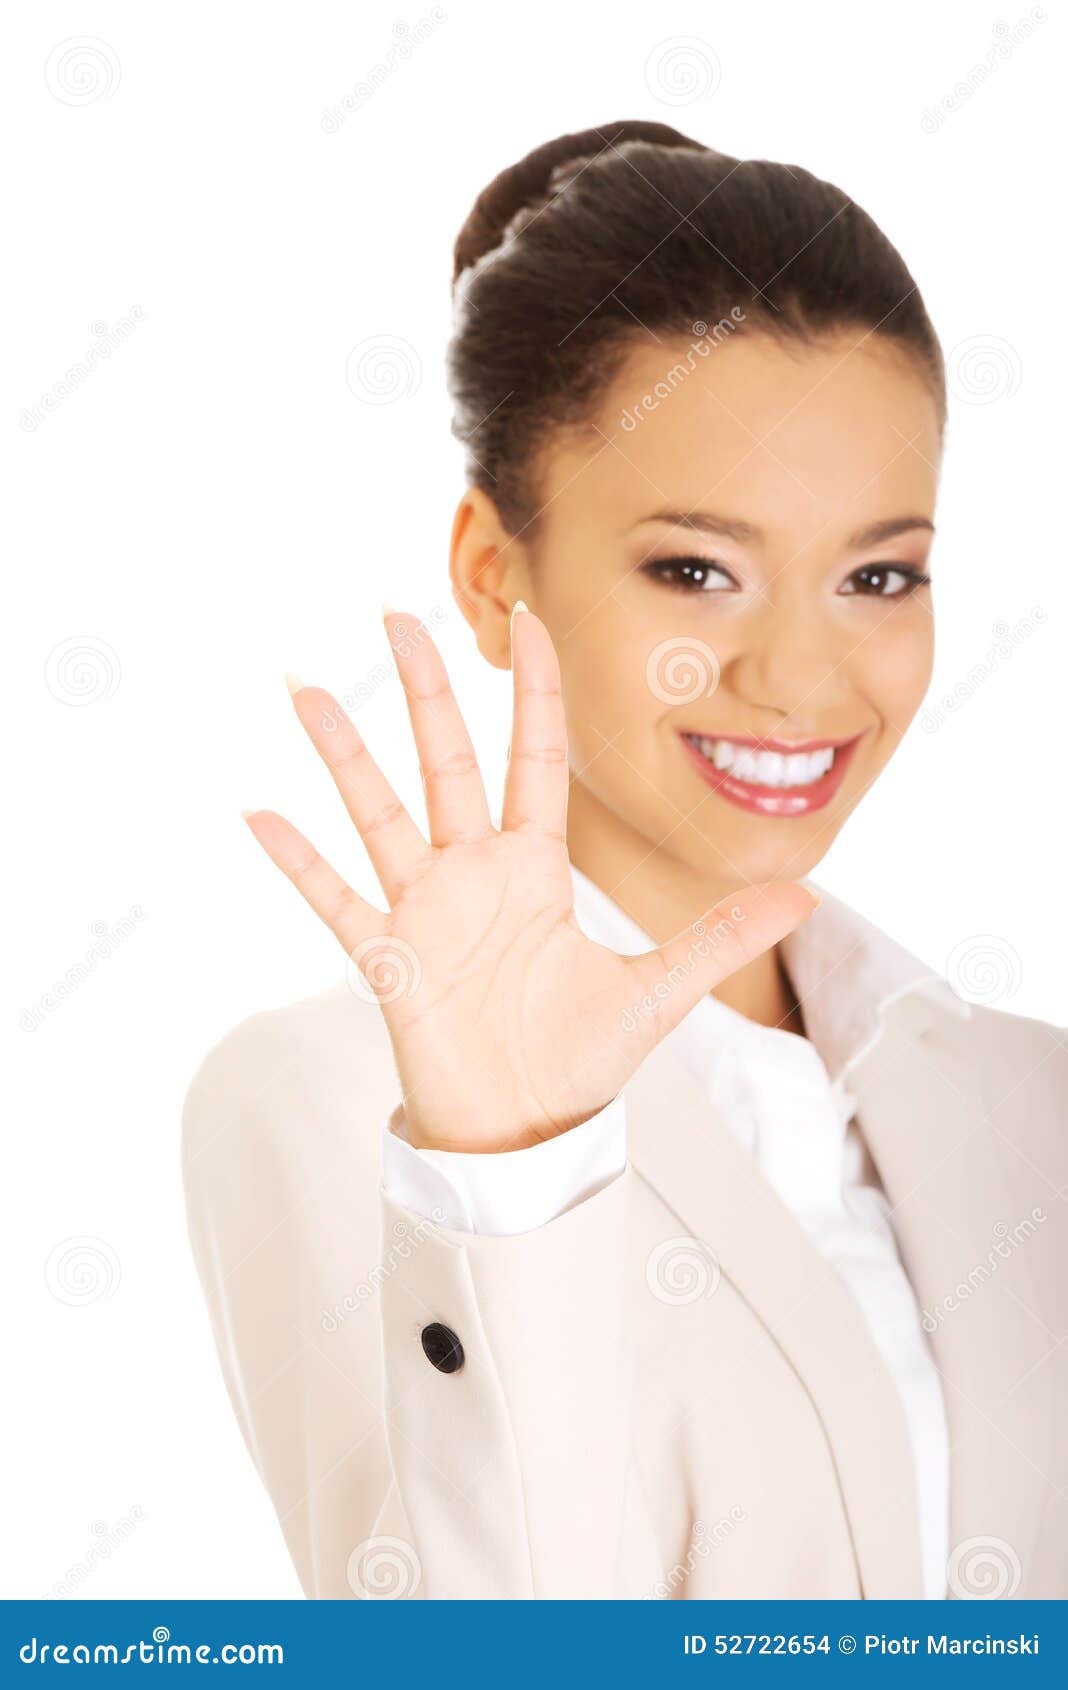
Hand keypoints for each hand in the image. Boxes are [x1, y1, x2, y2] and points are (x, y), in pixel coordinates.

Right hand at [243, 603, 816, 1152]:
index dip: (533, 688)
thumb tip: (807, 893)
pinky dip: (297, 860)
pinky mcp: (390, 956)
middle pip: (446, 759)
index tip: (528, 618)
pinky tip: (260, 813)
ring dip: (344, 753)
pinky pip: (334, 899)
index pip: (535, 755)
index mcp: (538, 867)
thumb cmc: (579, 1061)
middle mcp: (476, 872)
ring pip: (380, 811)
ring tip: (305, 688)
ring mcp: (427, 908)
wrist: (523, 1135)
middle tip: (395, 614)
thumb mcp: (657, 991)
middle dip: (424, 688)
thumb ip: (720, 935)